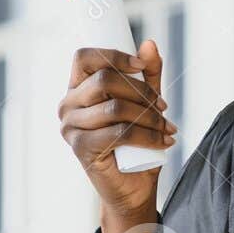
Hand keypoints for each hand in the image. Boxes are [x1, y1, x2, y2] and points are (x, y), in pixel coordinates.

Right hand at [59, 40, 176, 232]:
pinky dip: (148, 135)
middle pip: (104, 80)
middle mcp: (67, 105)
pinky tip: (163, 141)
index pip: (84, 57)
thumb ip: (147, 75)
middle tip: (163, 106)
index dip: (114, 56)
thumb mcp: (144, 103)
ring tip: (166, 127)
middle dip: (141, 91)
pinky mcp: (81, 148)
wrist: (132, 188)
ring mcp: (70, 127)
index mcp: (77, 89)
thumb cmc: (135, 144)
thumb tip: (149, 44)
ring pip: (115, 107)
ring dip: (149, 116)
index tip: (141, 65)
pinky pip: (119, 132)